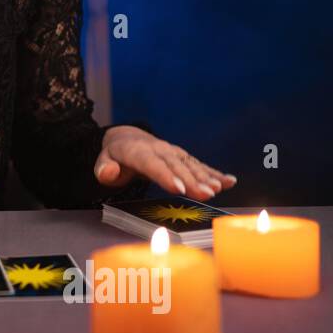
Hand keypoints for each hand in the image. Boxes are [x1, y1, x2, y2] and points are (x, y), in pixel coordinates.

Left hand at [92, 126, 236, 200]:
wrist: (127, 138)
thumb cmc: (115, 156)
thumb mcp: (102, 162)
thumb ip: (104, 169)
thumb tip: (110, 172)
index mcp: (137, 151)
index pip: (152, 164)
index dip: (166, 176)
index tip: (179, 189)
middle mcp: (159, 150)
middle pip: (176, 166)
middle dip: (192, 180)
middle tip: (206, 194)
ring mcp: (173, 152)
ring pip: (190, 165)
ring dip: (206, 177)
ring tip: (218, 190)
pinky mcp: (183, 157)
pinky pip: (199, 165)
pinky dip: (214, 173)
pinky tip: (230, 181)